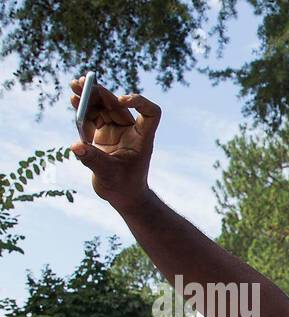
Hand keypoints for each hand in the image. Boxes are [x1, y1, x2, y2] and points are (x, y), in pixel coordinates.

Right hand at [67, 76, 159, 211]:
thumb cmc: (124, 187)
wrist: (122, 196)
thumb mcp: (109, 174)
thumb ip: (93, 160)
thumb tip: (76, 147)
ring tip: (73, 86)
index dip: (139, 102)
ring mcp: (116, 132)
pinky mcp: (103, 136)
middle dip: (100, 93)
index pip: (150, 113)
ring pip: (103, 109)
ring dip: (89, 97)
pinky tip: (73, 101)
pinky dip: (83, 110)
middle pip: (117, 105)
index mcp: (141, 138)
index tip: (121, 101)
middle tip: (81, 83)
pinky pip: (93, 118)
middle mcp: (130, 131)